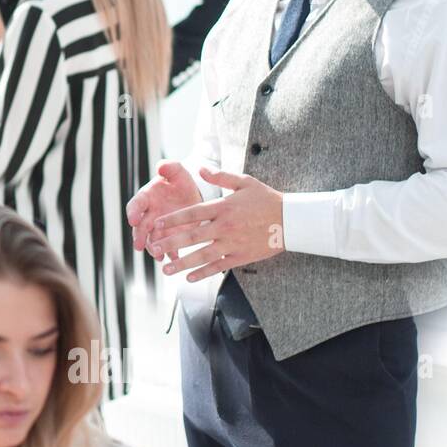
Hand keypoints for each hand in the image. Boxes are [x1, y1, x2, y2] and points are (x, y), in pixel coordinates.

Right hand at [126, 161, 203, 260]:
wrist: (191, 195)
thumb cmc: (180, 182)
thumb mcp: (177, 172)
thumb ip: (170, 168)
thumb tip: (161, 165)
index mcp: (146, 197)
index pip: (136, 204)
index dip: (133, 212)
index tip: (133, 220)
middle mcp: (148, 214)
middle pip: (140, 227)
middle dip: (139, 237)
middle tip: (139, 246)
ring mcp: (158, 227)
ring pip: (152, 240)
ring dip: (154, 249)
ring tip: (158, 256)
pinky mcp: (169, 236)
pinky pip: (168, 247)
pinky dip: (170, 254)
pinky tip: (175, 260)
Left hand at [145, 167, 285, 282]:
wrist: (293, 220)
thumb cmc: (267, 199)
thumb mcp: (245, 182)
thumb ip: (221, 176)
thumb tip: (201, 168)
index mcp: (223, 207)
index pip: (192, 213)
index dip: (172, 219)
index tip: (157, 224)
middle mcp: (225, 227)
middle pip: (192, 236)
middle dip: (170, 243)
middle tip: (153, 248)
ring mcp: (233, 244)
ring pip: (202, 255)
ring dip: (183, 263)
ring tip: (166, 269)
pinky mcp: (242, 257)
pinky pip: (219, 266)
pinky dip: (204, 273)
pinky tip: (189, 278)